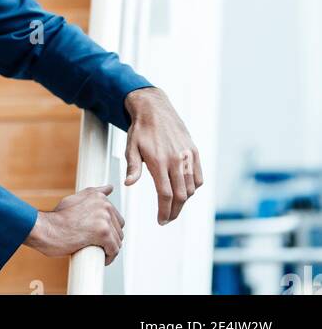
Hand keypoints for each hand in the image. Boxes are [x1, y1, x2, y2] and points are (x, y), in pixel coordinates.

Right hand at [24, 185, 124, 264]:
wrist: (46, 229)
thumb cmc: (57, 218)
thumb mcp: (75, 198)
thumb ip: (94, 193)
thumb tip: (110, 188)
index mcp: (98, 196)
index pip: (115, 217)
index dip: (108, 230)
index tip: (97, 236)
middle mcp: (104, 204)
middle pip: (119, 229)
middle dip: (110, 240)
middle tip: (96, 246)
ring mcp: (104, 218)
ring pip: (118, 241)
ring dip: (110, 249)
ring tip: (97, 252)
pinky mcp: (103, 233)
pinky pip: (114, 250)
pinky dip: (109, 257)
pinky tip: (101, 258)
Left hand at [124, 86, 202, 224]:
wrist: (154, 107)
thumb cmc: (141, 128)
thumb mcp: (131, 147)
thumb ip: (133, 167)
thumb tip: (128, 184)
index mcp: (159, 161)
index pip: (166, 195)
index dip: (164, 211)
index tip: (161, 220)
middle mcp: (176, 159)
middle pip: (180, 196)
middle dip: (174, 212)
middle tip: (168, 219)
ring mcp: (188, 156)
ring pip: (191, 188)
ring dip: (184, 201)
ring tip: (174, 206)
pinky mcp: (194, 151)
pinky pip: (198, 177)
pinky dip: (194, 188)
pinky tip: (185, 191)